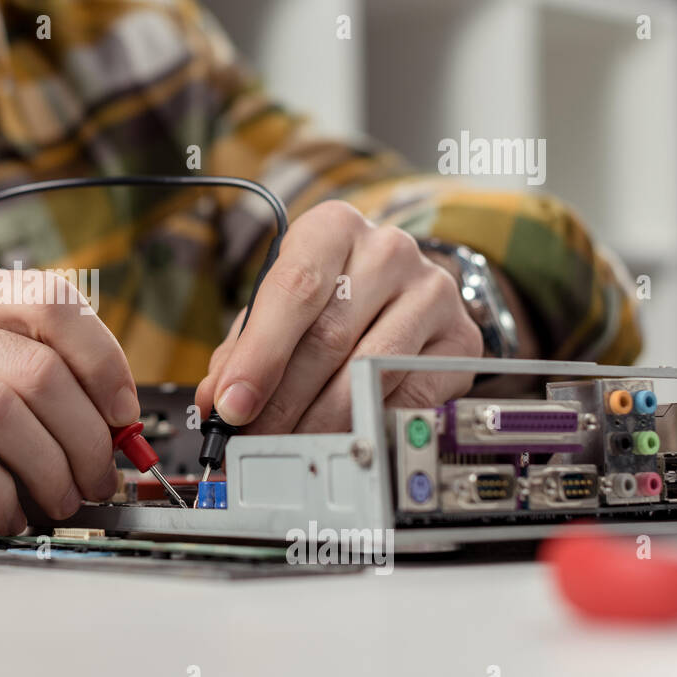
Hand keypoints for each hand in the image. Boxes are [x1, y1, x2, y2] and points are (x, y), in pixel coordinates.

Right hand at [0, 265, 138, 532]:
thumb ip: (13, 362)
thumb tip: (106, 418)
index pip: (50, 302)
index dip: (104, 361)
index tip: (121, 412)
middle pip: (37, 370)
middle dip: (85, 438)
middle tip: (96, 479)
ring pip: (2, 413)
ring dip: (48, 471)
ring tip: (55, 501)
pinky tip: (4, 512)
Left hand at [195, 200, 483, 433]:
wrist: (402, 285)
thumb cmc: (327, 295)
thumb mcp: (276, 305)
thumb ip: (242, 350)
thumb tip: (216, 402)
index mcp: (332, 228)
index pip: (294, 290)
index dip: (260, 355)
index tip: (233, 405)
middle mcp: (388, 252)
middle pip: (329, 338)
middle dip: (283, 403)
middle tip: (253, 442)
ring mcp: (432, 293)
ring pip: (367, 372)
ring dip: (321, 422)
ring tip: (288, 448)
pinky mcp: (461, 340)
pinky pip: (407, 396)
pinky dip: (367, 426)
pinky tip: (340, 439)